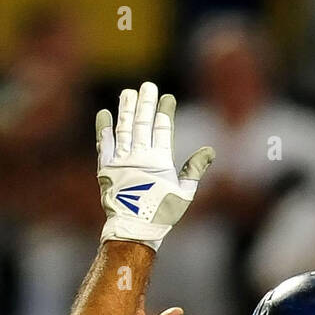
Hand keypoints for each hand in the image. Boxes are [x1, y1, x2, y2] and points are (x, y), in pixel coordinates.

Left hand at [96, 81, 214, 250]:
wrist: (133, 228)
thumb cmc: (162, 213)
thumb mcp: (184, 194)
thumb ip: (194, 170)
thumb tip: (210, 150)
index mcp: (160, 161)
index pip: (163, 128)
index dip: (165, 110)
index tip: (166, 97)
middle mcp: (140, 156)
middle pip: (143, 122)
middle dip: (145, 102)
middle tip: (148, 85)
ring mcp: (121, 159)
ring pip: (124, 127)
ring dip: (126, 108)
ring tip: (128, 93)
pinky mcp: (106, 166)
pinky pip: (104, 142)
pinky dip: (104, 128)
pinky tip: (104, 113)